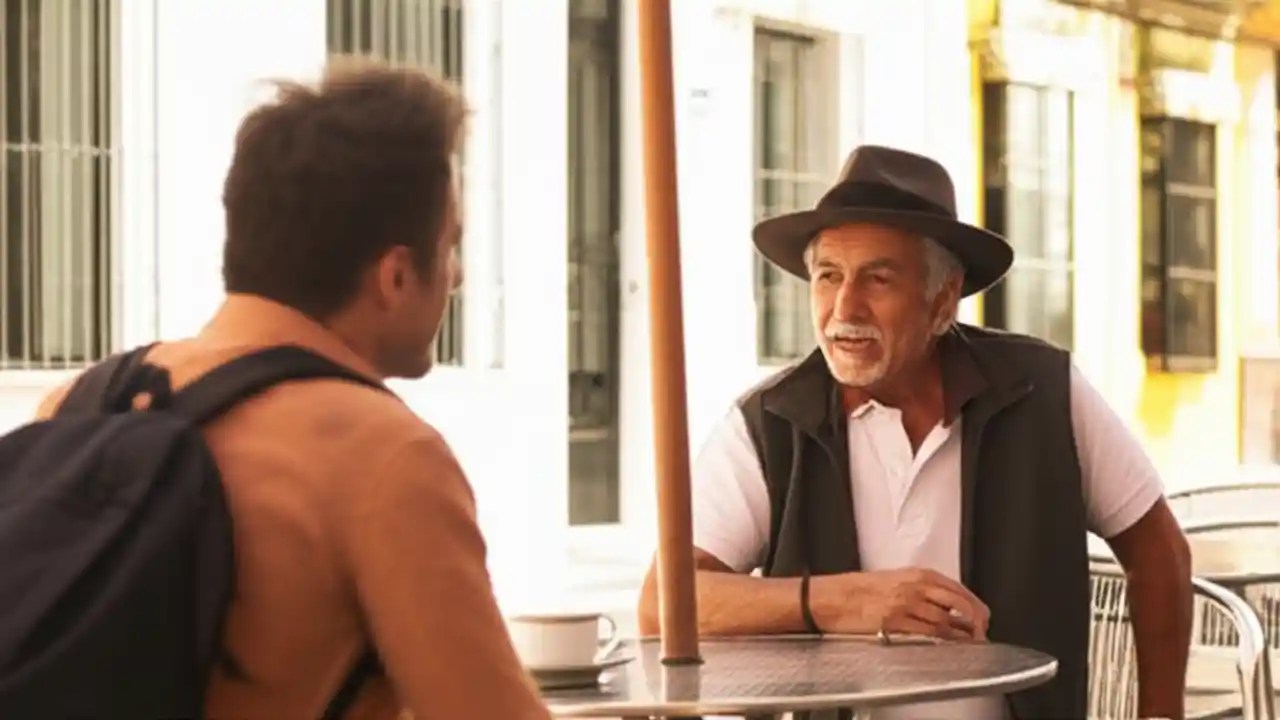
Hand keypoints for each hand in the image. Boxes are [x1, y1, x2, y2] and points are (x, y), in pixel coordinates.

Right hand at [810, 567, 989, 640]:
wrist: (832, 598)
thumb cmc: (856, 590)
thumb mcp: (893, 581)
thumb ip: (918, 589)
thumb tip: (942, 602)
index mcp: (915, 574)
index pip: (956, 587)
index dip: (974, 603)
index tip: (982, 615)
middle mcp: (914, 586)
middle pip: (958, 601)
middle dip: (975, 617)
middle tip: (982, 630)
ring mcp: (906, 604)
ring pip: (946, 617)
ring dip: (963, 631)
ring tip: (971, 640)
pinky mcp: (896, 621)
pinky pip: (928, 631)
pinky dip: (944, 638)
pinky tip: (951, 642)